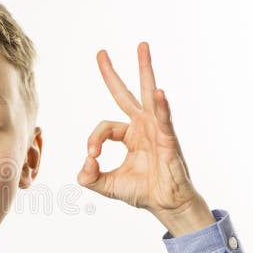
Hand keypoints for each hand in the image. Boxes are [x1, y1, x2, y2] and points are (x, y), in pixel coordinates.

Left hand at [77, 42, 201, 215]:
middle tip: (100, 53)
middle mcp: (143, 127)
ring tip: (142, 46)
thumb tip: (84, 164)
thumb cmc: (142, 192)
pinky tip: (160, 93)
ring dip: (145, 70)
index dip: (94, 140)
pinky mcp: (168, 141)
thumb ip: (88, 177)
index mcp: (129, 135)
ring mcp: (157, 130)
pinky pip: (165, 121)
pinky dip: (162, 107)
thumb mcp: (106, 185)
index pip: (104, 128)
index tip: (91, 157)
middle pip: (126, 94)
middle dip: (112, 74)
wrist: (166, 205)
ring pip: (149, 96)